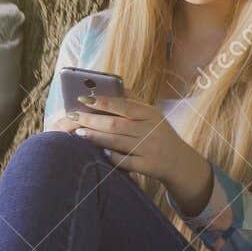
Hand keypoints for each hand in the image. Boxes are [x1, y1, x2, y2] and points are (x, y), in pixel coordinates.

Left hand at [53, 95, 213, 214]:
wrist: (179, 161)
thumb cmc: (159, 133)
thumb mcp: (152, 114)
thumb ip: (133, 100)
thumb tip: (113, 84)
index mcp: (150, 114)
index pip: (123, 105)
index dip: (102, 101)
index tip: (82, 98)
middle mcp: (149, 130)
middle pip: (116, 124)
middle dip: (91, 119)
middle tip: (72, 116)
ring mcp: (148, 149)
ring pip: (117, 141)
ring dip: (96, 137)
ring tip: (78, 132)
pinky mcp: (147, 166)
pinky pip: (125, 161)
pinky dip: (112, 156)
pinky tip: (99, 152)